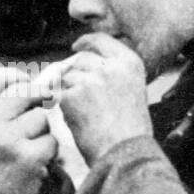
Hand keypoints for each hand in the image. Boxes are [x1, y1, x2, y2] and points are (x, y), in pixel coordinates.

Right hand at [0, 66, 58, 193]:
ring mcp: (6, 140)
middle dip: (37, 98)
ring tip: (27, 151)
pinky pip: (51, 140)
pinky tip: (34, 167)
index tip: (26, 82)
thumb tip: (25, 79)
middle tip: (43, 106)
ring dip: (41, 132)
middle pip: (23, 91)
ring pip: (40, 117)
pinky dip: (48, 154)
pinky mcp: (28, 157)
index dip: (14, 77)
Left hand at [56, 33, 151, 166]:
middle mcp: (110, 67)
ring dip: (69, 91)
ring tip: (83, 113)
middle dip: (75, 73)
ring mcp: (90, 80)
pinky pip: (59, 95)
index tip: (77, 46)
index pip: (102, 40)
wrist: (125, 153)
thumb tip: (89, 68)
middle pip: (81, 60)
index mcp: (130, 63)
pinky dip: (63, 107)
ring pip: (67, 77)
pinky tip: (77, 120)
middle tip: (76, 90)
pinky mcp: (72, 96)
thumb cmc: (132, 131)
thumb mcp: (134, 91)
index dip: (86, 42)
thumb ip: (115, 75)